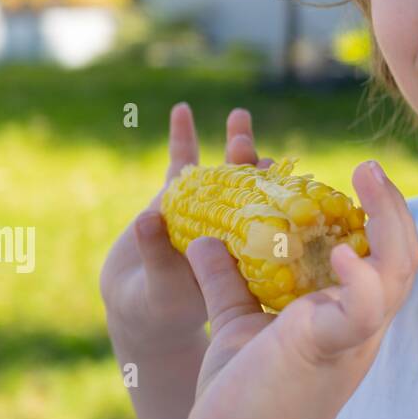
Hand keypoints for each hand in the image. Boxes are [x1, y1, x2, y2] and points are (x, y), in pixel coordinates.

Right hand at [100, 103, 274, 353]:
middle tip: (251, 144)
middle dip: (256, 166)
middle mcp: (232, 226)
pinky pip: (183, 165)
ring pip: (225, 172)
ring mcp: (206, 209)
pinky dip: (183, 138)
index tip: (280, 175)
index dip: (275, 197)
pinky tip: (182, 110)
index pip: (266, 220)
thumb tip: (147, 218)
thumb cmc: (158, 308)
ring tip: (240, 115)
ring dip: (233, 143)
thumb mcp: (161, 287)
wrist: (137, 308)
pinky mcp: (178, 199)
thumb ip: (156, 254)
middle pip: (253, 190)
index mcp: (242, 251)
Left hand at [185, 160, 417, 418]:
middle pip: (403, 257)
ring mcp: (353, 339)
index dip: (381, 217)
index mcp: (346, 319)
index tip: (360, 179)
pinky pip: (365, 308)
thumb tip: (202, 238)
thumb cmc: (237, 397)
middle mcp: (361, 327)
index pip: (383, 259)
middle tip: (368, 166)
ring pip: (399, 271)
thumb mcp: (236, 325)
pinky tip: (342, 250)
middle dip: (392, 205)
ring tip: (368, 177)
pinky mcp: (331, 350)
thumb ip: (227, 281)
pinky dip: (362, 276)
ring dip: (390, 217)